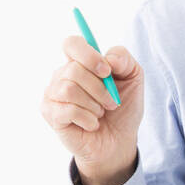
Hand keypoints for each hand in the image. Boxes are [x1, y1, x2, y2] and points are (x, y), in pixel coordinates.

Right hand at [40, 34, 144, 184]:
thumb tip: (108, 59)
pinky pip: (67, 110)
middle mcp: (62, 75)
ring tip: (100, 113)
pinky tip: (92, 124)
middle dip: (100, 89)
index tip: (106, 71)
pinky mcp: (50, 114)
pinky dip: (88, 118)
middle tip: (112, 103)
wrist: (119, 141)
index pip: (72, 43)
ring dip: (94, 104)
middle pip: (74, 68)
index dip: (88, 54)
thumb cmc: (123, 107)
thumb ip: (124, 59)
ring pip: (69, 89)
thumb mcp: (133, 78)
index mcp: (80, 62)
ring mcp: (53, 94)